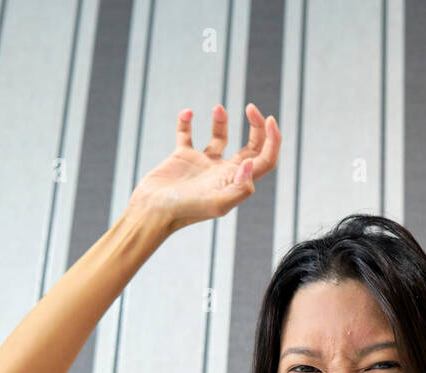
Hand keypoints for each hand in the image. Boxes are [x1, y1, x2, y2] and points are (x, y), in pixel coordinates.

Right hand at [127, 103, 280, 232]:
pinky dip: (186, 122)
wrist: (152, 211)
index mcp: (235, 182)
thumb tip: (251, 163)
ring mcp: (203, 164)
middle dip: (256, 126)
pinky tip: (187, 113)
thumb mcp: (217, 203)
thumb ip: (240, 188)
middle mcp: (222, 172)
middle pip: (250, 147)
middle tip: (251, 107)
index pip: (265, 160)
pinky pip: (187, 134)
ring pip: (220, 138)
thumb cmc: (184, 210)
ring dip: (222, 121)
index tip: (269, 118)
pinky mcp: (182, 157)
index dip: (273, 140)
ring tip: (218, 108)